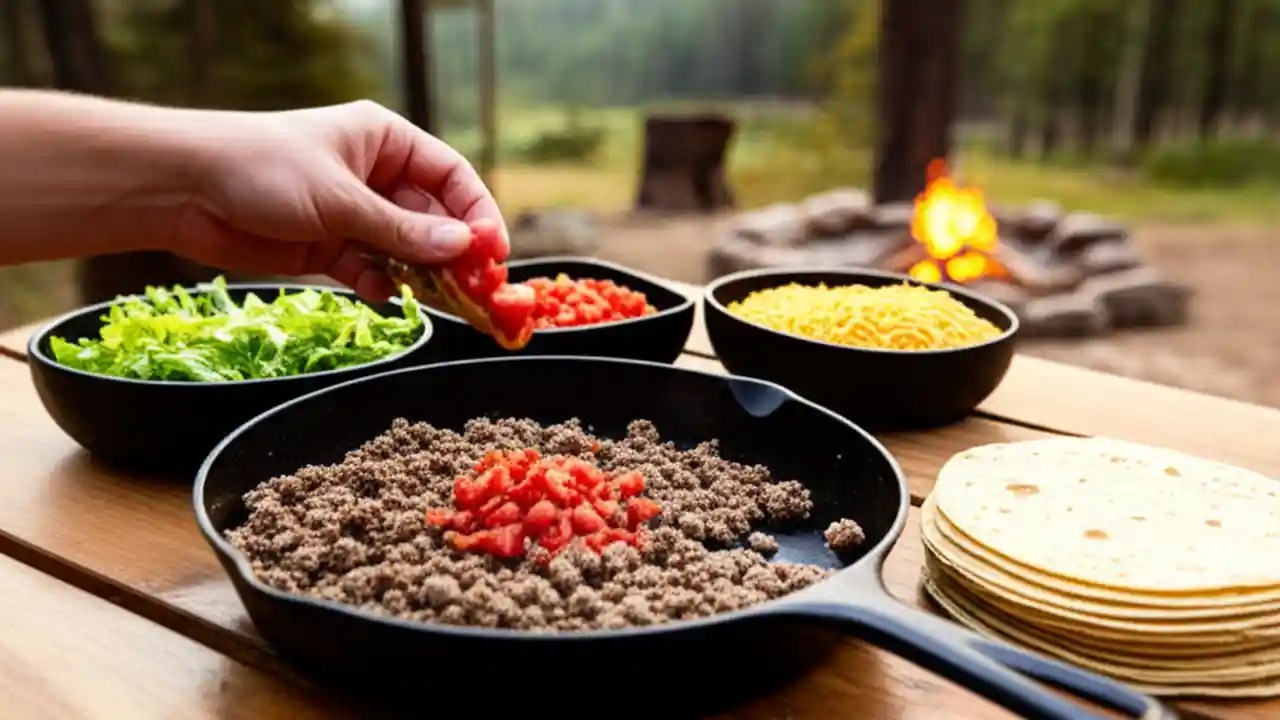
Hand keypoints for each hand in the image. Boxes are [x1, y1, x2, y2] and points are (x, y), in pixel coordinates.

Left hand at [174, 99, 505, 301]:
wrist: (183, 190)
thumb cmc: (262, 169)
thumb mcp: (340, 200)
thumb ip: (402, 230)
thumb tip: (462, 247)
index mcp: (385, 142)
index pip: (451, 176)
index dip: (477, 212)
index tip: (493, 252)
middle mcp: (376, 176)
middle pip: (433, 217)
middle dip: (454, 252)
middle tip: (477, 289)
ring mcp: (352, 214)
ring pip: (405, 249)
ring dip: (423, 274)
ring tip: (444, 302)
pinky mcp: (328, 248)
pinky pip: (372, 269)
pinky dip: (383, 286)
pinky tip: (388, 298)